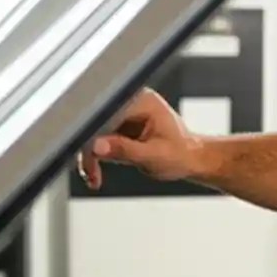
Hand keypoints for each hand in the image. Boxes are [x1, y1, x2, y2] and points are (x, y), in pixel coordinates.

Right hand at [77, 88, 204, 189]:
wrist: (189, 160)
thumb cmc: (181, 154)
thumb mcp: (154, 155)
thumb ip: (125, 150)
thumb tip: (98, 146)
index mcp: (143, 100)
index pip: (107, 112)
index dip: (92, 132)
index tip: (87, 152)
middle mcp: (131, 102)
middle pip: (96, 122)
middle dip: (90, 150)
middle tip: (91, 172)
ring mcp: (124, 113)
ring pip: (93, 132)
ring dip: (91, 156)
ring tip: (94, 176)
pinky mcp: (118, 126)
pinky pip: (98, 139)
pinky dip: (96, 156)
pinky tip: (96, 172)